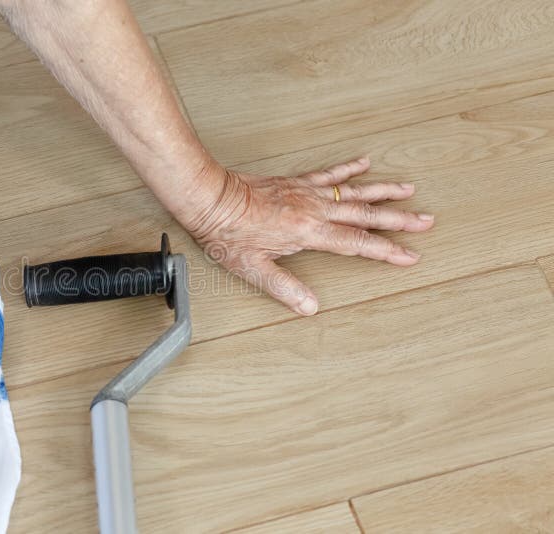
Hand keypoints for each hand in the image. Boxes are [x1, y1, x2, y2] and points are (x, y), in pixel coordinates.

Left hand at [185, 156, 433, 315]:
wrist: (211, 199)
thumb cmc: (228, 234)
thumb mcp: (253, 269)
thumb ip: (284, 288)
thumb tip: (310, 307)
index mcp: (308, 232)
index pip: (356, 244)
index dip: (386, 251)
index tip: (410, 255)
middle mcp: (314, 210)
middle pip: (365, 214)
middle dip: (398, 220)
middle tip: (426, 221)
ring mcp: (307, 193)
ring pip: (353, 191)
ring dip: (383, 190)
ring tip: (409, 188)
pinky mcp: (296, 181)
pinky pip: (328, 173)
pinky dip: (348, 168)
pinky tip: (365, 161)